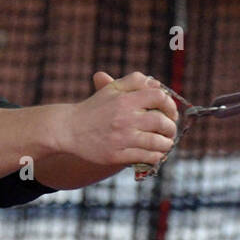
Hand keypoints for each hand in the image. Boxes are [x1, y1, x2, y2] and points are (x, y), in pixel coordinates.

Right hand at [60, 71, 178, 166]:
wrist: (69, 130)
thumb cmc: (94, 109)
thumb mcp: (111, 90)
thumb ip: (134, 83)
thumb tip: (157, 85)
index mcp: (125, 99)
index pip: (159, 97)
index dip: (170, 105)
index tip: (171, 113)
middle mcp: (124, 118)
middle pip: (161, 122)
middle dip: (171, 128)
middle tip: (170, 131)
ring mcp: (121, 138)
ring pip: (156, 142)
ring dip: (166, 144)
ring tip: (166, 144)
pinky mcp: (116, 155)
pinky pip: (144, 157)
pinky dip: (155, 157)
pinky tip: (156, 155)